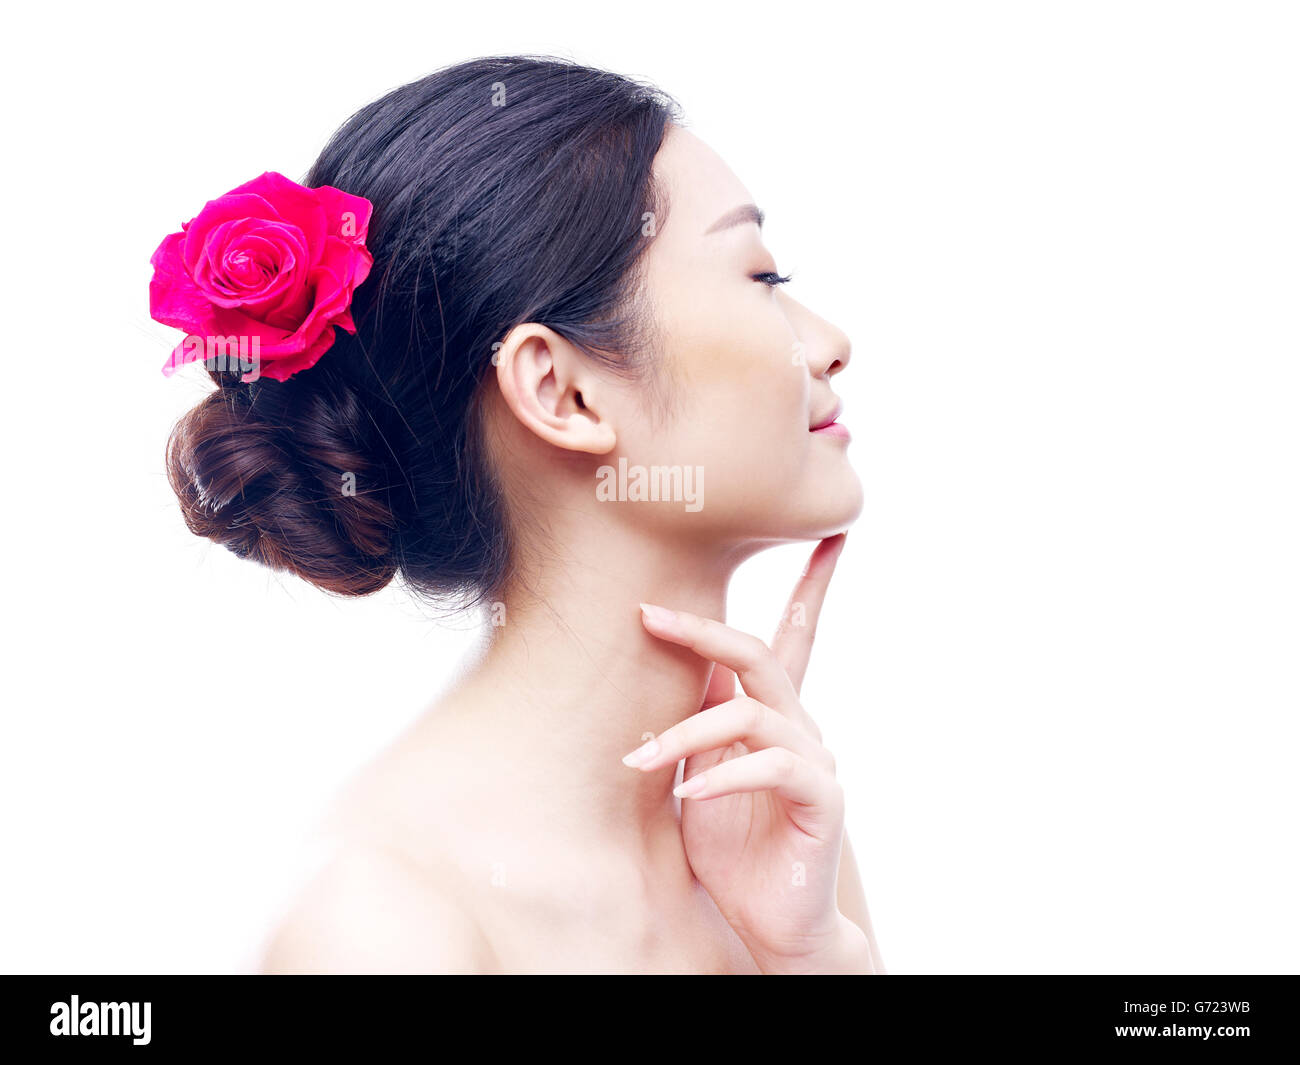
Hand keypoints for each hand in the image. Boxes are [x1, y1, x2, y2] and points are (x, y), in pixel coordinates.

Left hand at [624, 534, 864, 971]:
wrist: (773, 926)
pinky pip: (773, 766)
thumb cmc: (734, 851)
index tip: (829, 535)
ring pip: (751, 713)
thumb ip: (698, 726)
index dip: (813, 585)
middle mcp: (800, 728)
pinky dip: (724, 777)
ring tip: (639, 761)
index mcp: (774, 717)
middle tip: (649, 614)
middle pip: (758, 654)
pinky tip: (690, 796)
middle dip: (703, 630)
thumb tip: (676, 669)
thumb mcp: (701, 776)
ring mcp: (815, 761)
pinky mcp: (822, 799)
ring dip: (686, 733)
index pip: (795, 637)